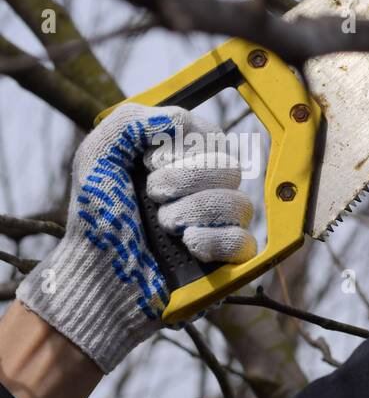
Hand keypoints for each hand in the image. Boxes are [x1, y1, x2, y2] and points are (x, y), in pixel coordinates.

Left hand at [17, 104, 255, 371]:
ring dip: (194, 211)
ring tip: (164, 225)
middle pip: (231, 167)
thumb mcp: (97, 157)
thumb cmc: (95, 221)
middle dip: (186, 179)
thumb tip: (179, 121)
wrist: (96, 276)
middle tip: (153, 195)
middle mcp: (202, 192)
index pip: (212, 137)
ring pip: (240, 204)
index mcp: (178, 164)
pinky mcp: (226, 262)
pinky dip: (213, 241)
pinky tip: (187, 245)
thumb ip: (131, 121)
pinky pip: (244, 241)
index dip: (185, 145)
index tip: (149, 161)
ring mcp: (217, 228)